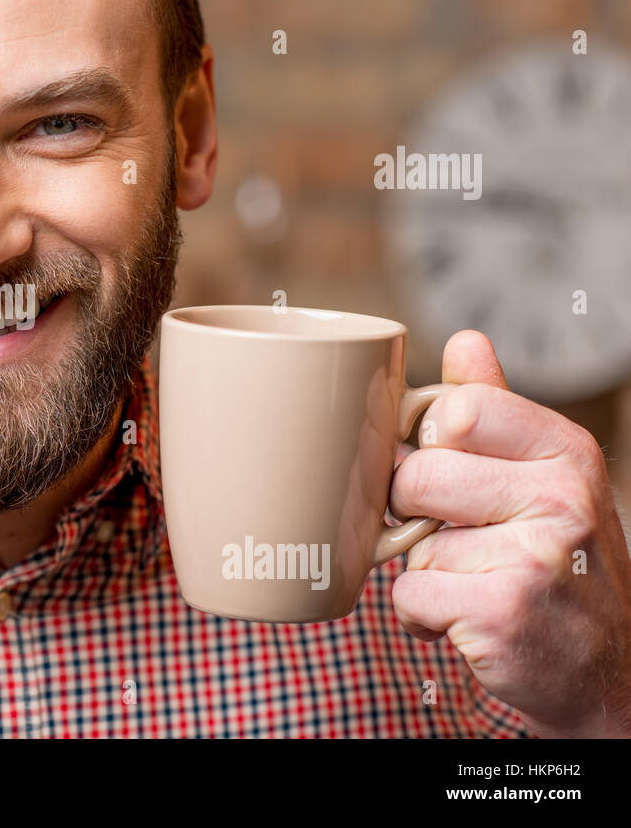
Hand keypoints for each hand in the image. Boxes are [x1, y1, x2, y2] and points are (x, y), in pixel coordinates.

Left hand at [390, 330, 630, 737]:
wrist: (604, 669)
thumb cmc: (557, 560)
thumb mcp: (545, 477)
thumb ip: (496, 411)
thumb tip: (465, 342)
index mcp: (566, 450)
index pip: (452, 411)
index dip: (430, 445)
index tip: (453, 473)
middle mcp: (562, 496)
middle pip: (416, 476)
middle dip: (417, 514)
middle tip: (460, 537)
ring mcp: (536, 555)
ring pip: (411, 541)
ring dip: (426, 570)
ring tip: (476, 581)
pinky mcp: (503, 611)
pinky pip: (408, 594)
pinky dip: (422, 615)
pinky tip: (468, 618)